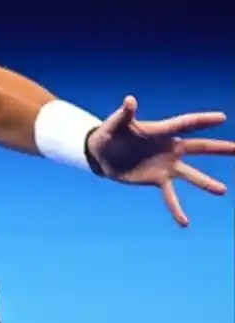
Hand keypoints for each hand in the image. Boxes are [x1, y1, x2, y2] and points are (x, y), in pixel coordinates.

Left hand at [87, 95, 234, 226]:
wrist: (100, 155)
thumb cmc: (108, 134)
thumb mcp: (114, 124)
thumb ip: (124, 114)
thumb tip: (130, 100)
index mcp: (161, 131)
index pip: (185, 124)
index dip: (203, 120)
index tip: (222, 118)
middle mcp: (169, 148)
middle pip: (198, 147)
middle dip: (219, 148)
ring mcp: (166, 165)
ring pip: (190, 174)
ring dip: (206, 183)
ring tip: (222, 191)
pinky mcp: (157, 179)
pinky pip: (170, 196)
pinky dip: (176, 209)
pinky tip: (184, 223)